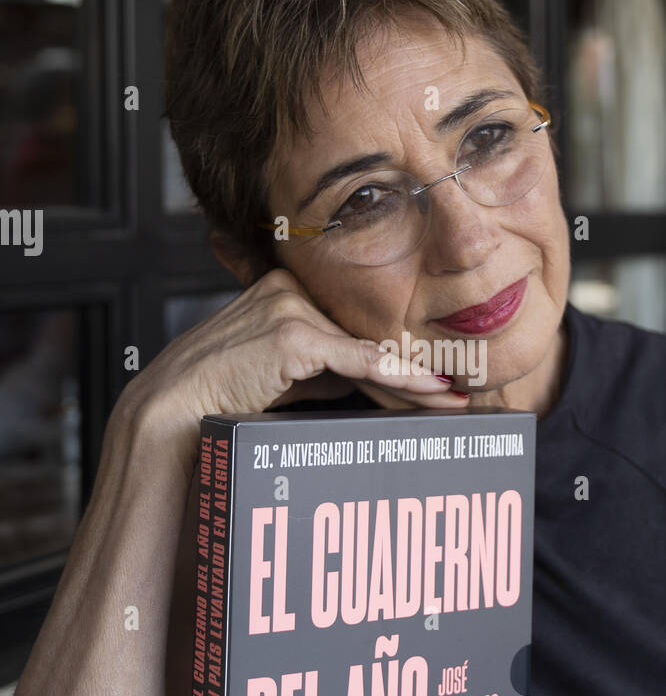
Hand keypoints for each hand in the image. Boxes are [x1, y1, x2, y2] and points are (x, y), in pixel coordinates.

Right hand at [111, 266, 467, 467]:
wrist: (175, 408)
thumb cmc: (224, 393)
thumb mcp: (284, 373)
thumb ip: (324, 368)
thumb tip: (372, 377)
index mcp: (287, 286)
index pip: (357, 325)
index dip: (402, 353)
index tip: (440, 377)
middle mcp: (290, 286)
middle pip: (369, 334)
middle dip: (417, 367)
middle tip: (461, 391)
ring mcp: (290, 306)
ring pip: (369, 349)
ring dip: (413, 380)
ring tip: (453, 400)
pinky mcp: (291, 334)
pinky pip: (356, 361)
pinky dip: (393, 377)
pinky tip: (427, 390)